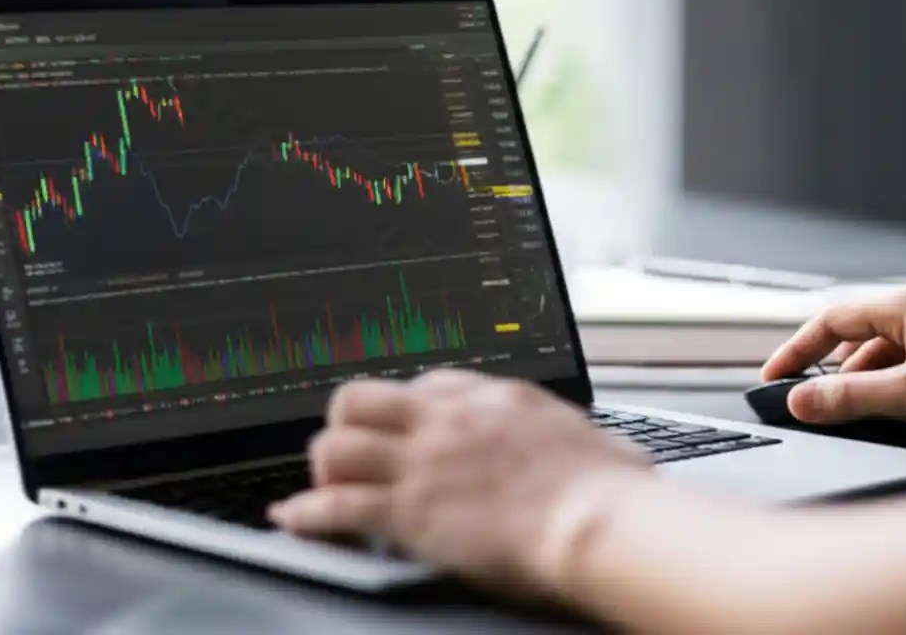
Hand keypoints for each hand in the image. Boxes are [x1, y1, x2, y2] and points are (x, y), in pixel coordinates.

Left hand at [268, 370, 646, 592]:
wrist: (600, 521)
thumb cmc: (611, 490)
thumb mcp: (596, 441)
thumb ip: (576, 439)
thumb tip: (608, 453)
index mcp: (490, 398)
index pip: (423, 385)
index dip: (403, 410)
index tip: (399, 429)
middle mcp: (445, 420)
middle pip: (359, 399)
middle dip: (345, 426)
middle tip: (349, 454)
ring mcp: (422, 463)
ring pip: (337, 445)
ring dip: (323, 468)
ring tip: (320, 488)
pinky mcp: (409, 509)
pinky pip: (336, 505)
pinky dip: (307, 513)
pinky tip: (294, 519)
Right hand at [762, 284, 905, 434]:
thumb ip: (848, 399)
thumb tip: (798, 401)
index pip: (831, 320)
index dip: (797, 350)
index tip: (773, 376)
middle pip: (853, 333)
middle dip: (826, 368)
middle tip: (805, 397)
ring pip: (878, 349)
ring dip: (857, 379)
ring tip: (847, 410)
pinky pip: (902, 359)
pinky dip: (884, 381)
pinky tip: (885, 407)